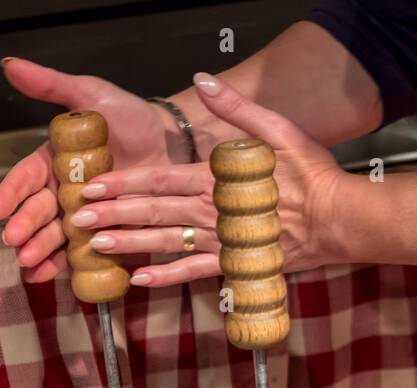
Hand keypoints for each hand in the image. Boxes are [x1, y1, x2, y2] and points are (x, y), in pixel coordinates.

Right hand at [0, 58, 177, 281]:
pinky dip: (71, 266)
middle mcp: (64, 191)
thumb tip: (10, 65)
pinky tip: (56, 277)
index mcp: (53, 160)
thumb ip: (52, 85)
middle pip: (39, 212)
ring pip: (57, 236)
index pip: (26, 177)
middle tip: (15, 242)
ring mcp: (85, 215)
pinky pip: (87, 251)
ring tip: (31, 265)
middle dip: (26, 228)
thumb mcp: (90, 94)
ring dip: (42, 251)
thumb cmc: (128, 116)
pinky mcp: (108, 233)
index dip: (11, 193)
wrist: (170, 141)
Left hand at [76, 72, 346, 289]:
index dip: (123, 182)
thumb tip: (202, 79)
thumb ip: (236, 107)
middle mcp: (213, 210)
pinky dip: (167, 276)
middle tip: (76, 218)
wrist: (340, 220)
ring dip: (130, 244)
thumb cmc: (312, 175)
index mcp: (217, 177)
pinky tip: (139, 279)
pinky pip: (195, 271)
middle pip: (154, 211)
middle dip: (112, 214)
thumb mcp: (278, 129)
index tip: (91, 185)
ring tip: (96, 246)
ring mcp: (222, 240)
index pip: (160, 178)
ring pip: (166, 242)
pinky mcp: (234, 262)